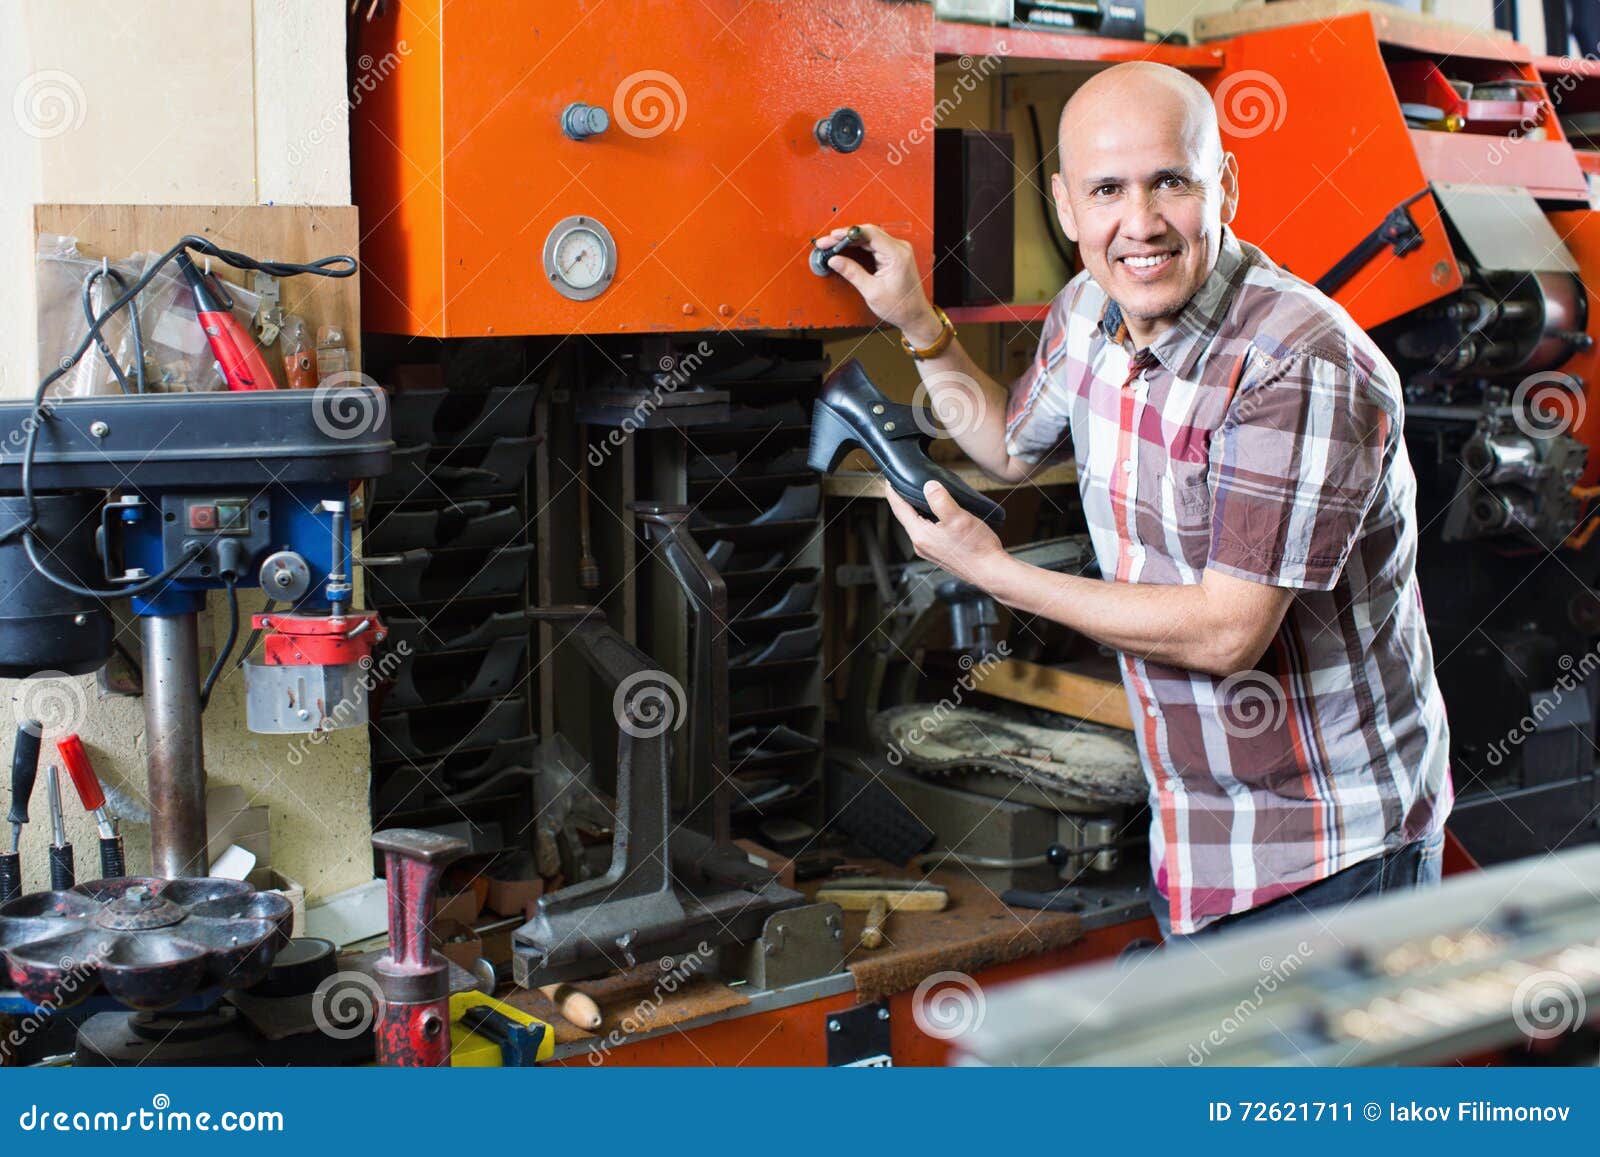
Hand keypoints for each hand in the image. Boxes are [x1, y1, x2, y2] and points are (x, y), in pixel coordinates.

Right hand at [814, 224, 941, 343]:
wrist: (914, 314)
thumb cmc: (900, 306)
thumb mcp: (872, 291)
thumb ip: (852, 273)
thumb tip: (835, 260)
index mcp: (897, 254)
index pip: (869, 233)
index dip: (847, 233)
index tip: (833, 237)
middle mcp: (899, 248)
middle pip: (868, 233)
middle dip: (845, 237)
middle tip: (827, 243)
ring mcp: (897, 250)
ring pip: (869, 237)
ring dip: (850, 240)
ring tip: (833, 245)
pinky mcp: (894, 254)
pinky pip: (873, 244)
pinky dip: (859, 246)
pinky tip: (846, 248)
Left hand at [884, 480, 1006, 586]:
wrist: (991, 571)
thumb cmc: (977, 548)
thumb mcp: (958, 517)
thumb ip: (940, 500)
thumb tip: (928, 486)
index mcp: (920, 535)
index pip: (899, 509)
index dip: (893, 492)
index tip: (890, 480)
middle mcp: (921, 545)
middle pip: (906, 517)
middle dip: (905, 500)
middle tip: (906, 483)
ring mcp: (929, 551)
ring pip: (917, 524)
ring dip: (918, 510)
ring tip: (923, 495)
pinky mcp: (938, 554)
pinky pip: (927, 532)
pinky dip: (928, 520)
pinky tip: (938, 514)